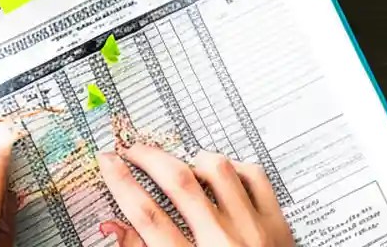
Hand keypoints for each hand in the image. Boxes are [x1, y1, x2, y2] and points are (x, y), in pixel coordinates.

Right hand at [98, 145, 294, 246]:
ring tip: (181, 162)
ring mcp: (253, 231)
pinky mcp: (277, 224)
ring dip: (193, 159)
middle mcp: (222, 244)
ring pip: (219, 171)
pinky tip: (221, 172)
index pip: (148, 216)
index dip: (122, 184)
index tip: (109, 163)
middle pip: (180, 184)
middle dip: (149, 158)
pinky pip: (255, 177)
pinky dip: (234, 167)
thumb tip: (114, 226)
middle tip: (134, 150)